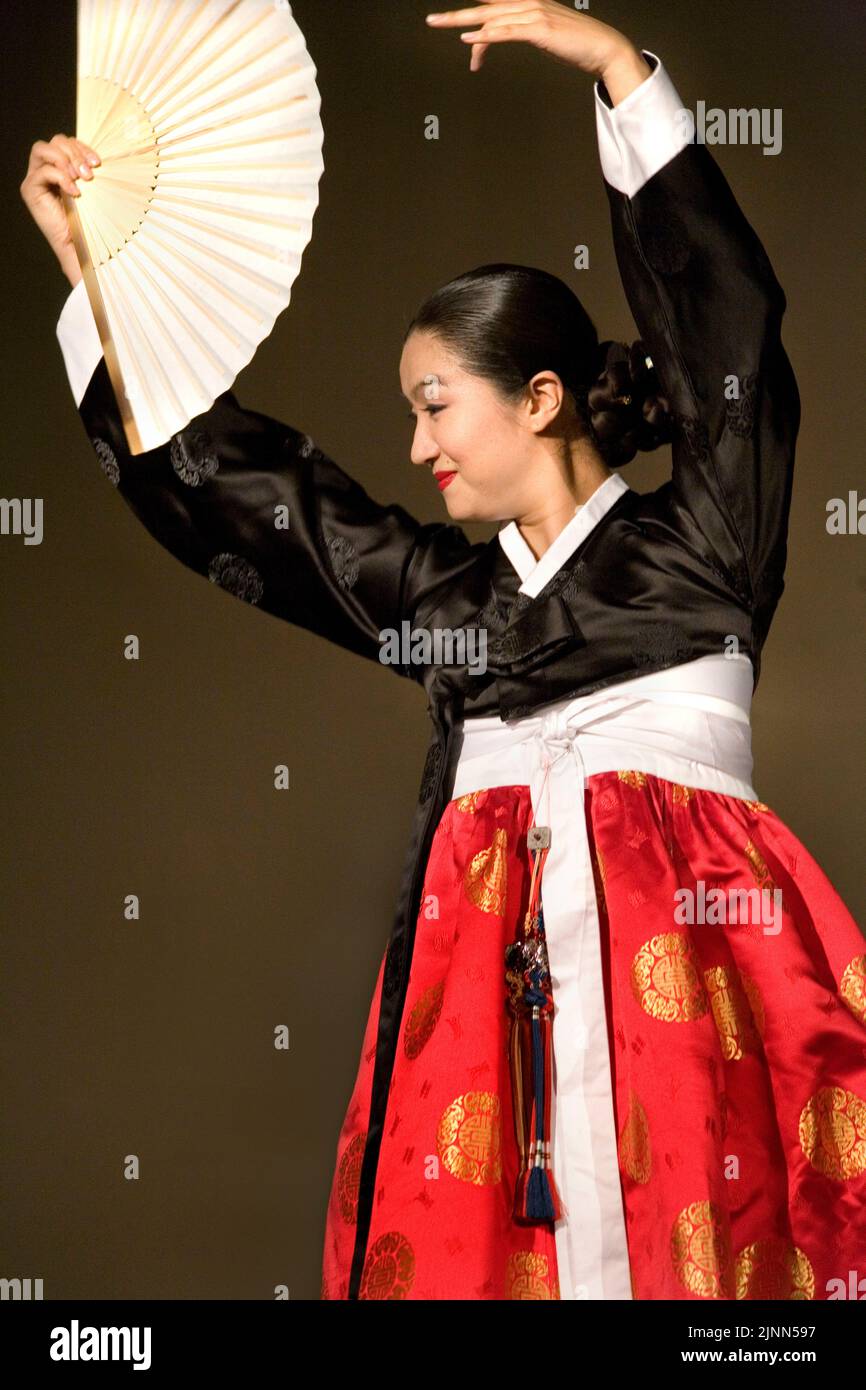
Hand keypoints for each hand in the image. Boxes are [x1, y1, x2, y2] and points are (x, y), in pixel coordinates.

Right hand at [20, 134, 100, 286]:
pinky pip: (43, 171)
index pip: (65, 142)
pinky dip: (61, 178)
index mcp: (59, 166)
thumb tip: (97, 156)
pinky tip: (75, 193)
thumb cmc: (89, 219)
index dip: (81, 147)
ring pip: (43, 149)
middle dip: (75, 152)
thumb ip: (87, 169)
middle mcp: (44, 169)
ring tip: (81, 179)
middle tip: (89, 173)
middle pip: (54, 141)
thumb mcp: (91, 188)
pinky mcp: (30, 190)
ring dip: (66, 160)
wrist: (80, 245)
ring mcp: (35, 178)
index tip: (98, 162)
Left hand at [426, 0, 646, 92]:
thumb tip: (508, 38)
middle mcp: (529, 3)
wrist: (604, 48)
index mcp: (530, 3)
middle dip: (455, 15)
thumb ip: (526, 31)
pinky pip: (506, 33)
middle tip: (432, 20)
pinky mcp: (539, 30)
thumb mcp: (547, 35)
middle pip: (485, 9)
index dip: (472, 10)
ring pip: (490, 19)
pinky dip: (485, 36)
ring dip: (462, 25)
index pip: (493, 5)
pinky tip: (469, 40)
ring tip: (440, 26)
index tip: (450, 18)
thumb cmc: (578, 44)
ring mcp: (534, 14)